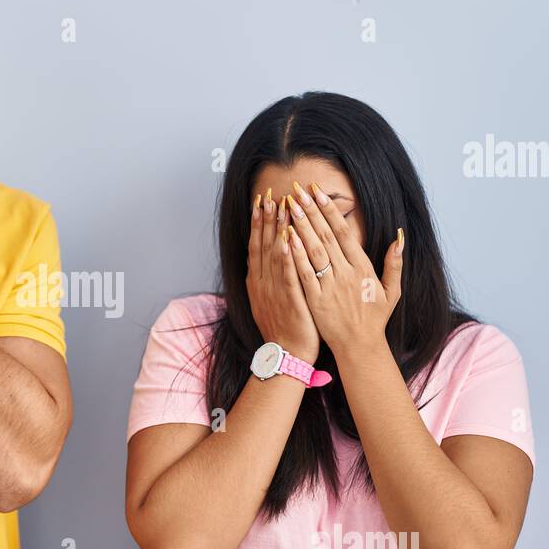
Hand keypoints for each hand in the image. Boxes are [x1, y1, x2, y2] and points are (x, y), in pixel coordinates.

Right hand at [247, 188, 318, 363]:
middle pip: (264, 244)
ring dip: (277, 230)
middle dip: (267, 218)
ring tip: (280, 208)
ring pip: (275, 255)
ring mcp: (275, 291)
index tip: (262, 200)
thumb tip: (270, 253)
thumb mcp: (269, 298)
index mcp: (258, 281)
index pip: (257, 245)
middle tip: (270, 195)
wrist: (287, 354)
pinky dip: (287, 256)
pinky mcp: (290, 301)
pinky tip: (289, 239)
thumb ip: (269, 275)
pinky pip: (288, 275)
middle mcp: (263, 283)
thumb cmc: (283, 325)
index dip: (259, 222)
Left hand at [284, 180, 402, 354]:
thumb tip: (400, 236)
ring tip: (290, 205)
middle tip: (298, 190)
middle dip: (312, 211)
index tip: (319, 192)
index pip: (344, 232)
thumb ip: (394, 263)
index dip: (330, 211)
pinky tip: (286, 237)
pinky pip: (304, 274)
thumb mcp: (392, 291)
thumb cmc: (374, 319)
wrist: (360, 347)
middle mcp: (347, 274)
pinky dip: (295, 255)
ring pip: (314, 251)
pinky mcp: (316, 300)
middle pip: (326, 236)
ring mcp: (331, 287)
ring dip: (301, 226)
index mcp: (363, 268)